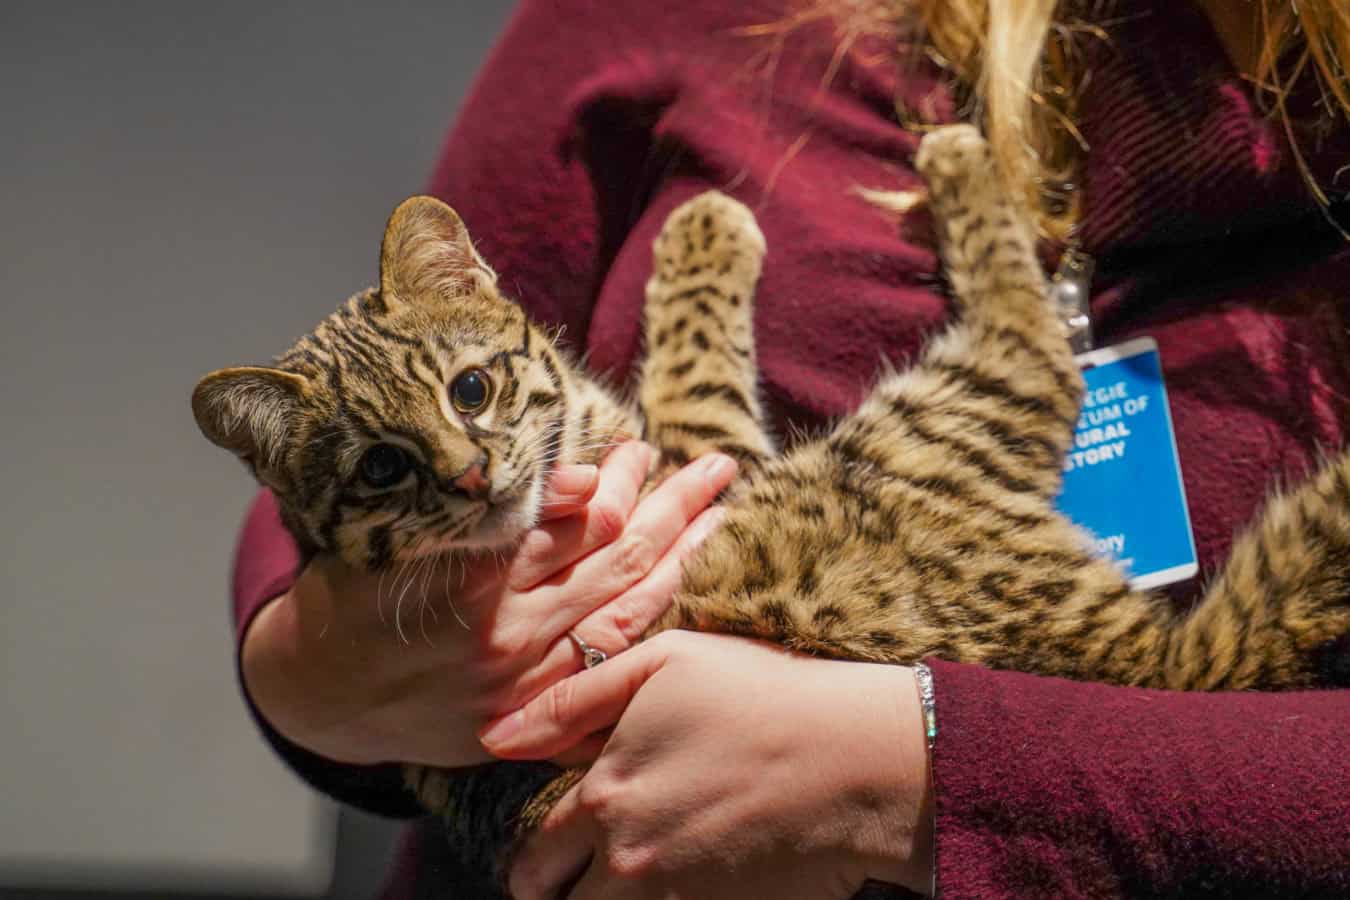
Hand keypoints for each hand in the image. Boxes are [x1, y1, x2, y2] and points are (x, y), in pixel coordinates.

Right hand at [240, 441, 737, 767]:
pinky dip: (650, 632)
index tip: (641, 448)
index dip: (623, 481)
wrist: (317, 694)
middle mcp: (507, 638)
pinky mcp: (528, 723)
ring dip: (681, 563)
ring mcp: (524, 687)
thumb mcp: (400, 532)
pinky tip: (683, 601)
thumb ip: (488, 506)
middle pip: (621, 562)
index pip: (581, 521)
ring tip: (718, 520)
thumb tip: (584, 482)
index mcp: (474, 583)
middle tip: (717, 468)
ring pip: (628, 616)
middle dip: (676, 508)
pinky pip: (608, 673)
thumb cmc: (355, 593)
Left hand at [484, 631, 934, 898]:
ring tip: (641, 884)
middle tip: (585, 885)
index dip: (536, 867)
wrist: (860, 759)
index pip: (532, 863)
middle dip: (563, 899)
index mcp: (605, 800)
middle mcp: (629, 863)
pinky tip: (690, 888)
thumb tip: (495, 735)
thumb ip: (572, 702)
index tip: (552, 865)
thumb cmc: (764, 696)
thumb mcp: (664, 665)